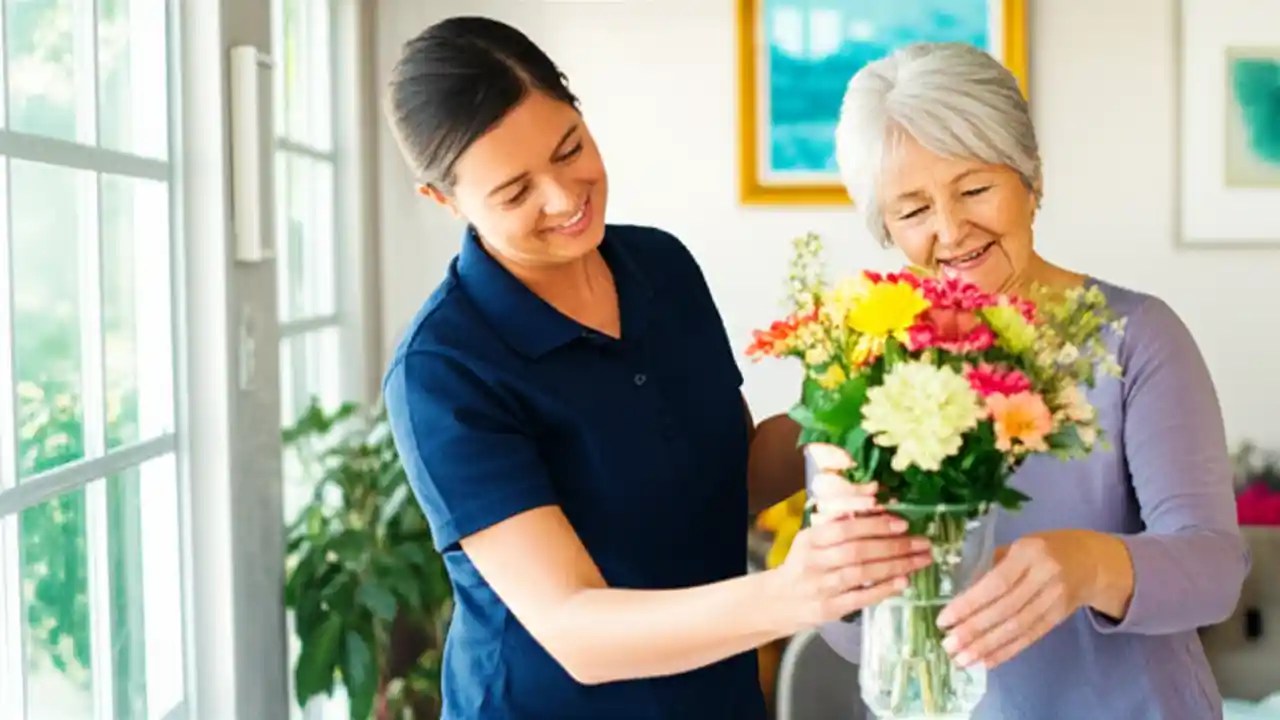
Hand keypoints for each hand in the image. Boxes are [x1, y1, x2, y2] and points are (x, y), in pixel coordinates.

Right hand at [763, 443, 932, 633]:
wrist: (778, 601)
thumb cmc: (803, 565)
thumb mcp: (812, 540)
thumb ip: (839, 525)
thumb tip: (876, 505)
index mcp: (810, 539)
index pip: (845, 529)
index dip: (875, 525)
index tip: (903, 522)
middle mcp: (814, 562)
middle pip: (857, 551)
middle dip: (894, 546)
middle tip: (922, 543)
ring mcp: (821, 587)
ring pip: (861, 573)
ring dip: (895, 566)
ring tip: (920, 560)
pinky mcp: (829, 609)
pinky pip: (860, 598)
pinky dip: (883, 590)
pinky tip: (903, 582)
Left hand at [935, 530, 1109, 669]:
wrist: (1089, 561)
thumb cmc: (1042, 549)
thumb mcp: (1016, 547)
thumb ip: (990, 566)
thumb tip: (959, 596)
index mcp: (1028, 553)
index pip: (996, 583)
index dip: (969, 604)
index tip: (944, 620)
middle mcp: (1044, 577)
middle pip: (1006, 609)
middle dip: (974, 631)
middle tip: (948, 645)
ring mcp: (1054, 599)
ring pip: (1017, 628)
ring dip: (987, 647)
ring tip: (961, 659)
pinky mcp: (1059, 618)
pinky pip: (1030, 638)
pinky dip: (1006, 652)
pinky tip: (985, 661)